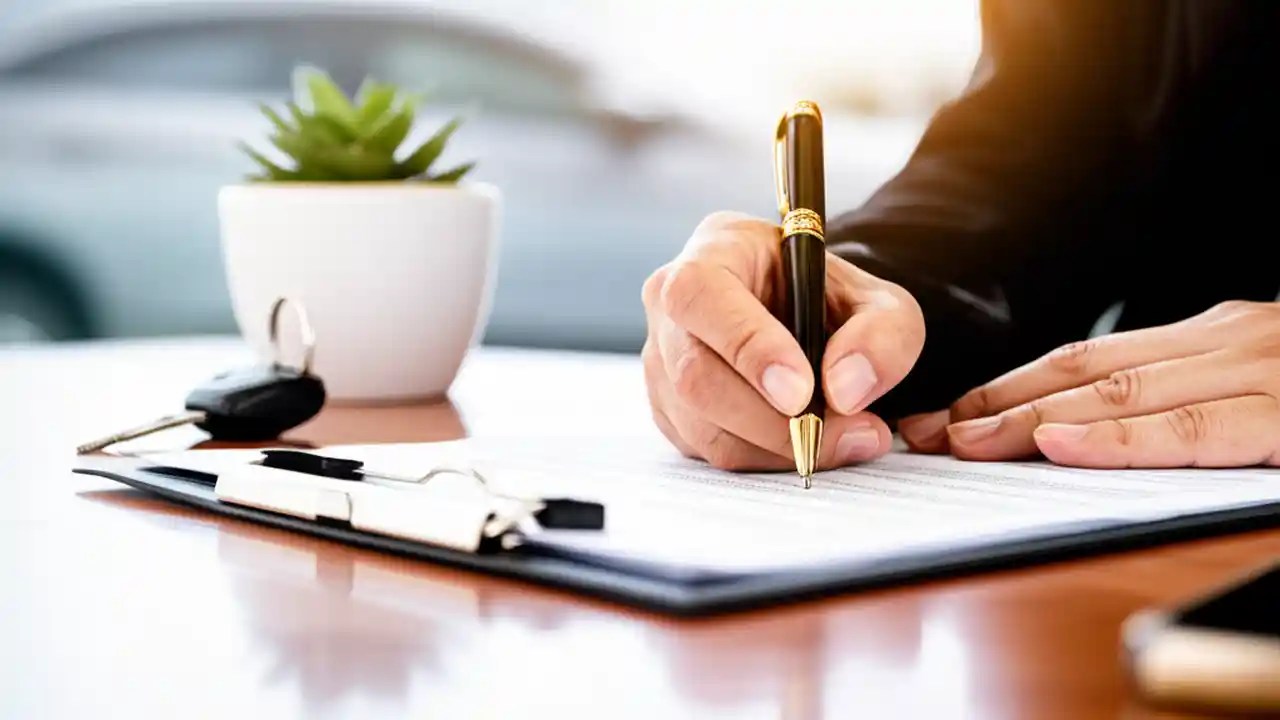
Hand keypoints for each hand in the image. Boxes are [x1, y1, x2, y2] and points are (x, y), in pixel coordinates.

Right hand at [641, 211, 924, 470]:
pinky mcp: (668, 409)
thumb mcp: (879, 300)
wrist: (804, 316)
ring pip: (701, 424)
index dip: (747, 346)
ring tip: (842, 440)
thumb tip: (845, 391)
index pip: (702, 295)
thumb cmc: (828, 297)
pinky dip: (763, 458)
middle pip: (696, 375)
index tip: (801, 392)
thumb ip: (881, 336)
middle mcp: (670, 304)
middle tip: (841, 432)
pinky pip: (707, 450)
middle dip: (772, 420)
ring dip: (775, 447)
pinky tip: (804, 440)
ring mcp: (660, 361)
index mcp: (714, 251)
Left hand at [899, 301, 1279, 467]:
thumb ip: (1190, 398)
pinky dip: (1120, 439)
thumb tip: (1095, 429)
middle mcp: (1220, 345)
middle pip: (1086, 373)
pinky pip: (1191, 429)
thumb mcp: (1261, 384)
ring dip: (1032, 418)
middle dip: (996, 404)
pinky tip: (1060, 444)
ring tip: (964, 440)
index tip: (945, 418)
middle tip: (926, 434)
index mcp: (1207, 340)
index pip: (1087, 360)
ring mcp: (1252, 375)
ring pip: (1121, 394)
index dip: (1008, 388)